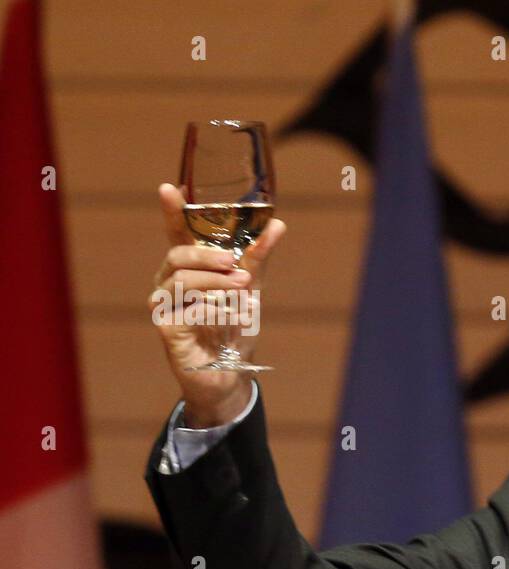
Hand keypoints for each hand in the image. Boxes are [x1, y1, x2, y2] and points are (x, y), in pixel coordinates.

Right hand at [148, 182, 286, 425]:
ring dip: (217, 283)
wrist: (232, 375)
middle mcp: (169, 283)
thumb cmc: (234, 329)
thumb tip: (278, 224)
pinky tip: (232, 317)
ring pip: (182, 281)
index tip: (170, 188)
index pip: (176, 234)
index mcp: (187, 268)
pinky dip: (215, 311)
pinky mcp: (167, 330)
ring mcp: (164, 306)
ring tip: (243, 290)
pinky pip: (187, 311)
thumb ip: (258, 258)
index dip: (172, 211)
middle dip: (208, 256)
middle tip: (236, 266)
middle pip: (178, 255)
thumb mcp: (251, 290)